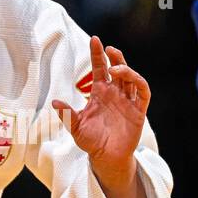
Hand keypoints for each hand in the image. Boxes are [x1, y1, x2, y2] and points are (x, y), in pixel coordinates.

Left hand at [52, 36, 150, 190]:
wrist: (106, 157)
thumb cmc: (90, 141)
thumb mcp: (76, 127)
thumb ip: (67, 114)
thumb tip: (54, 102)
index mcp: (99, 92)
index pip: (99, 68)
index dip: (97, 54)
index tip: (95, 40)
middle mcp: (114, 93)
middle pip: (117, 68)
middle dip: (114, 56)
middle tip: (108, 49)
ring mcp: (127, 100)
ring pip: (130, 77)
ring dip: (125, 69)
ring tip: (115, 69)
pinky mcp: (138, 110)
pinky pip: (143, 92)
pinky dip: (140, 83)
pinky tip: (131, 78)